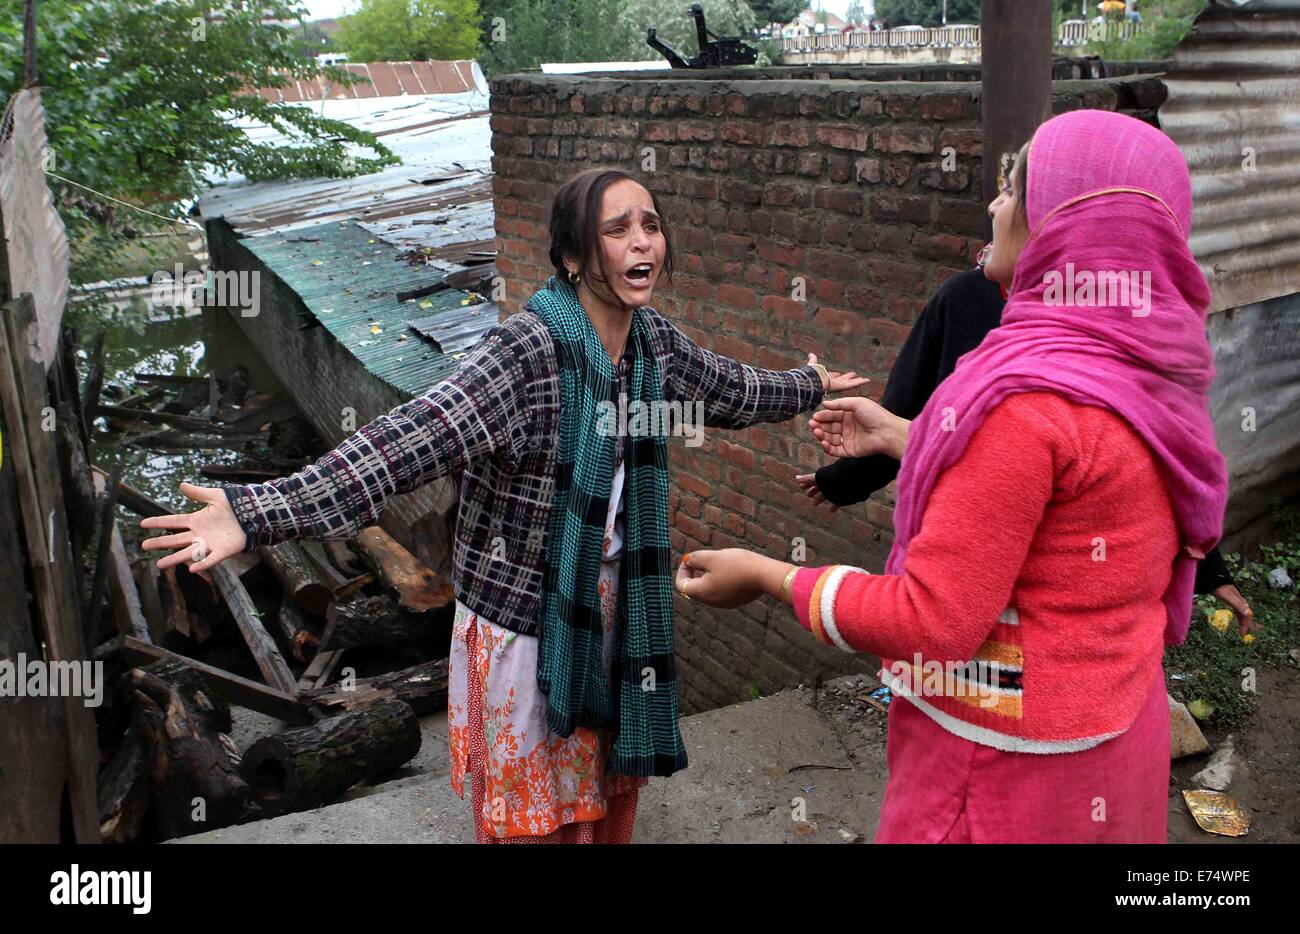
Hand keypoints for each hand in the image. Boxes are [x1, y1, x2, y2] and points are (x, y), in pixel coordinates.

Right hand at [140, 482, 247, 576]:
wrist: (253, 514)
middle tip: (144, 545)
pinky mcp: (223, 551)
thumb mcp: (215, 496)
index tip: (142, 523)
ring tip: (159, 565)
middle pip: (175, 539)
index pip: (173, 522)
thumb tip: (181, 485)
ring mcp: (210, 544)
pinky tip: (192, 569)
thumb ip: (198, 493)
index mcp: (196, 520)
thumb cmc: (234, 505)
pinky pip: (210, 559)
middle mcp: (199, 534)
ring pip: (188, 552)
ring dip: (174, 559)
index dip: (158, 522)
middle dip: (160, 543)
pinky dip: (202, 563)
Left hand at [675, 549, 790, 609]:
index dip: (682, 570)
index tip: (690, 559)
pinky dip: (721, 580)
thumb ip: (695, 559)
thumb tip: (688, 561)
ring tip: (721, 562)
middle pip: (694, 588)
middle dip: (696, 572)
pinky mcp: (736, 601)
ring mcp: (724, 603)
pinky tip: (732, 569)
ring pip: (709, 589)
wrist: (765, 575)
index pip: (681, 585)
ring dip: (709, 575)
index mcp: (702, 592)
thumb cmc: (737, 564)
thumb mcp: (712, 556)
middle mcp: (711, 602)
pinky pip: (721, 591)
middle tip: (704, 558)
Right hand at [795, 473, 839, 513]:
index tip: (801, 487)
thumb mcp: (820, 478)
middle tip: (808, 495)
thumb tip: (796, 478)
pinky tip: (830, 512)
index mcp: (825, 476)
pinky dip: (834, 506)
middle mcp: (831, 482)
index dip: (806, 483)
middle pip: (820, 487)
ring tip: (814, 504)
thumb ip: (808, 479)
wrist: (852, 480)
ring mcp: (837, 489)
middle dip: (813, 491)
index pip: (813, 480)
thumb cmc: (835, 478)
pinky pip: (838, 502)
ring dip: (820, 498)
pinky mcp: (843, 496)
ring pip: (827, 494)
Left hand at [806, 353, 868, 393]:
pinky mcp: (842, 387)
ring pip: (850, 382)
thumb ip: (813, 360)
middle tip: (854, 376)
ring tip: (865, 379)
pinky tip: (867, 380)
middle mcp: (833, 382)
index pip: (833, 376)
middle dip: (848, 378)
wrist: (810, 382)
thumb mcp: (812, 365)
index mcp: (826, 377)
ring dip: (857, 381)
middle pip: (843, 380)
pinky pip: (852, 385)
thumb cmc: (810, 375)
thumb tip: (810, 354)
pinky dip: (860, 382)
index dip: (836, 375)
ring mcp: (838, 385)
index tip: (839, 374)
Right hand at [809, 397, 908, 459]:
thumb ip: (840, 403)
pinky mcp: (849, 451)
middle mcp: (847, 427)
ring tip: (816, 432)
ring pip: (829, 439)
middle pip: (829, 427)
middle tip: (812, 424)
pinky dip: (827, 447)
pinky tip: (823, 442)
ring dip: (821, 435)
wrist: (887, 432)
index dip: (823, 416)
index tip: (814, 416)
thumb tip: (824, 403)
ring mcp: (848, 439)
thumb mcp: (857, 403)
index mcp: (849, 415)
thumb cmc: (875, 415)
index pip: (832, 415)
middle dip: (819, 426)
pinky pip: (834, 451)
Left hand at [1213, 584, 1257, 637]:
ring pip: (1242, 613)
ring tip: (1242, 629)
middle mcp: (1240, 602)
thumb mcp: (1229, 597)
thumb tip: (1249, 614)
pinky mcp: (1231, 600)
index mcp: (1241, 602)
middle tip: (1243, 634)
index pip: (1246, 616)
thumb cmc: (1221, 587)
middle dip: (1246, 624)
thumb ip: (1238, 604)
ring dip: (1243, 621)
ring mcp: (1236, 601)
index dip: (1245, 625)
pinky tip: (1237, 618)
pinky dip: (1239, 616)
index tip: (1242, 634)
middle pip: (1245, 615)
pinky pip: (1238, 611)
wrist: (1215, 579)